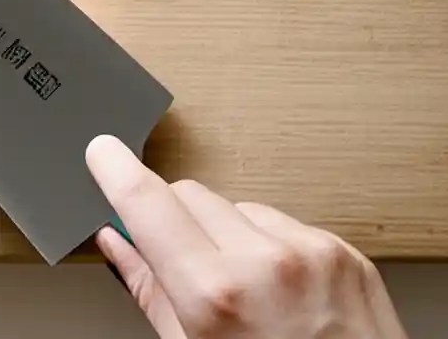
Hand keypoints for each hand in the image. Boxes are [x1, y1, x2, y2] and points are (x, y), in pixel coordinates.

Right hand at [86, 136, 407, 338]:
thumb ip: (151, 291)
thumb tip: (116, 243)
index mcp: (217, 295)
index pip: (147, 202)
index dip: (117, 170)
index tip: (103, 153)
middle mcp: (267, 263)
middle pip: (190, 195)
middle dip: (173, 218)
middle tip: (177, 261)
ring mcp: (312, 253)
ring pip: (238, 207)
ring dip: (227, 235)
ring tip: (244, 293)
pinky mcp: (344, 253)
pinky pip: (285, 225)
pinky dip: (271, 248)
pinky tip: (279, 292)